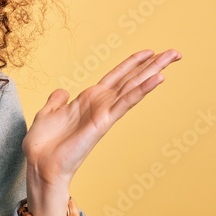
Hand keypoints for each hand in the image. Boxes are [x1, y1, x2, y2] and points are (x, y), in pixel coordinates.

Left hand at [23, 48, 181, 193]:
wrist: (40, 164)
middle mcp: (100, 104)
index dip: (132, 63)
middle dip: (153, 64)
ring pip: (134, 87)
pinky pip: (126, 102)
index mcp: (88, 100)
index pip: (116, 77)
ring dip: (153, 71)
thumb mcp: (48, 113)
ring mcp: (104, 113)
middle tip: (175, 53)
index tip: (150, 51)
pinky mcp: (104, 122)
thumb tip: (63, 91)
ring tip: (172, 57)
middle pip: (131, 79)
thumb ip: (57, 101)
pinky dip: (142, 90)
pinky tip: (157, 79)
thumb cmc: (43, 144)